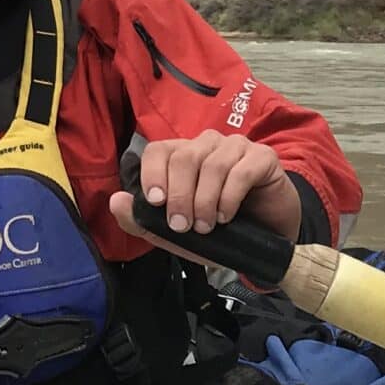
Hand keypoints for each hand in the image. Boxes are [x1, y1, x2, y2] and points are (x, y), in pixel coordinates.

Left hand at [109, 130, 301, 249]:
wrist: (269, 239)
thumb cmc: (221, 231)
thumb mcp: (178, 235)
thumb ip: (145, 221)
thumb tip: (115, 201)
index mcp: (183, 156)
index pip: (158, 149)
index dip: (153, 174)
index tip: (156, 203)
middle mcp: (208, 145)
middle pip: (184, 156)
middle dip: (179, 195)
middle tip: (183, 226)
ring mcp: (236, 147)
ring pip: (211, 164)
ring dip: (204, 200)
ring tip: (207, 226)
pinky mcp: (262, 157)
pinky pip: (240, 170)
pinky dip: (229, 197)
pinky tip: (226, 217)